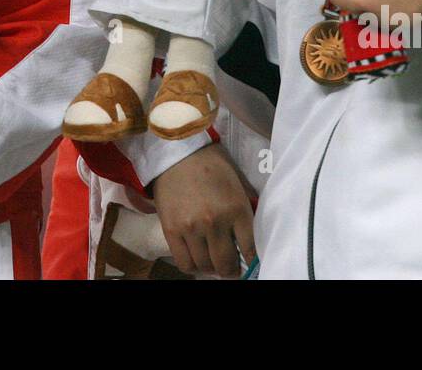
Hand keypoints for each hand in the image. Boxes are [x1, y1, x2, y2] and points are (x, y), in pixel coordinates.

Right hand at [151, 144, 255, 277]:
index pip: (249, 250)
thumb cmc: (211, 166)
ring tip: (213, 261)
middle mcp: (214, 222)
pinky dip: (193, 267)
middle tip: (231, 267)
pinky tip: (197, 259)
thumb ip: (245, 211)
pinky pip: (184, 263)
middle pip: (226, 264)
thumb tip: (250, 240)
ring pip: (205, 266)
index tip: (248, 264)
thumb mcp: (237, 185)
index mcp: (236, 209)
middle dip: (231, 270)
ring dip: (212, 268)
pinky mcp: (171, 230)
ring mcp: (191, 228)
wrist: (178, 152)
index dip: (250, 262)